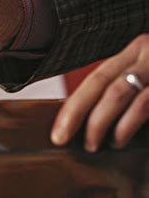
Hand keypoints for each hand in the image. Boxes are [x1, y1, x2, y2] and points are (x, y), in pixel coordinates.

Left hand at [52, 34, 148, 150]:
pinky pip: (143, 105)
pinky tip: (118, 140)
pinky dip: (126, 125)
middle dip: (75, 113)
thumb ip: (128, 88)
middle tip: (61, 138)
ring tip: (91, 145)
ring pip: (117, 93)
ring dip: (98, 122)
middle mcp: (144, 54)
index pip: (95, 78)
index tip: (57, 129)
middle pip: (100, 83)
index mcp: (135, 52)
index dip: (73, 104)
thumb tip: (92, 118)